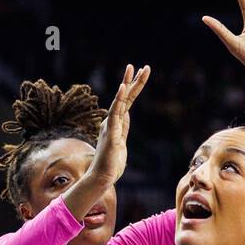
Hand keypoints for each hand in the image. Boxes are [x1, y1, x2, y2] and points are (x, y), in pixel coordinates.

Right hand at [83, 63, 150, 190]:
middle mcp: (111, 121)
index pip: (127, 102)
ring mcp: (111, 126)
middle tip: (142, 66)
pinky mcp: (111, 133)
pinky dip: (118, 99)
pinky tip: (122, 88)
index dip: (134, 89)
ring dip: (127, 84)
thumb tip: (126, 118)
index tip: (140, 75)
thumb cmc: (111, 164)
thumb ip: (122, 130)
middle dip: (133, 81)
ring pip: (120, 101)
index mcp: (116, 124)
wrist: (102, 177)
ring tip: (132, 69)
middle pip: (125, 98)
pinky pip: (115, 113)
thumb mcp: (121, 144)